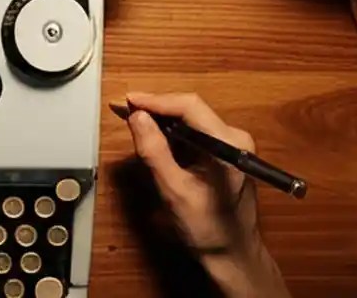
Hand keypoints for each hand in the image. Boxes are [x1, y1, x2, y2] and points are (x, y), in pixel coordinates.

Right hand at [125, 92, 289, 297]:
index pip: (190, 107)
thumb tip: (137, 117)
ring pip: (189, 120)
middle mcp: (234, 138)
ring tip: (130, 118)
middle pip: (189, 109)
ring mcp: (230, 144)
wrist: (233, 255)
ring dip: (159, 119)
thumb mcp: (174, 192)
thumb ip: (154, 152)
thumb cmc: (209, 230)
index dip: (156, 100)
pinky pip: (192, 133)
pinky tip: (150, 134)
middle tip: (122, 108)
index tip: (127, 101)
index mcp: (229, 145)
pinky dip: (169, 132)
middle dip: (154, 109)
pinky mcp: (222, 152)